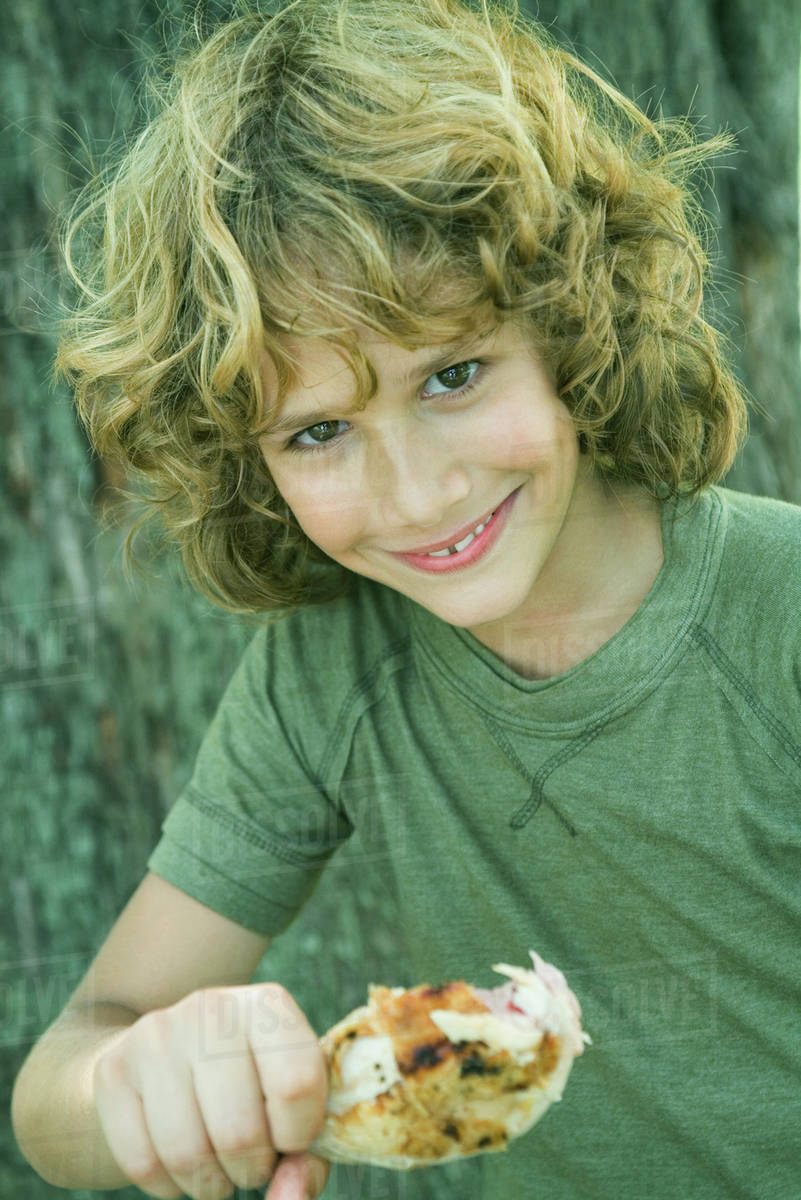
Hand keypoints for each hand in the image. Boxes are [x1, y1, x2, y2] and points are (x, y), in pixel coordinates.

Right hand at [93, 983, 329, 1198]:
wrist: (164, 1056)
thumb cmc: (248, 1089)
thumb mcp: (290, 1104)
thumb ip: (308, 1158)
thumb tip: (292, 1197)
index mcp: (267, 1006)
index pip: (296, 1085)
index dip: (298, 1136)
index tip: (289, 1141)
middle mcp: (212, 1009)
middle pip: (240, 1130)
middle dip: (250, 1171)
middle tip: (250, 1166)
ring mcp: (157, 1035)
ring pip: (187, 1153)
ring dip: (209, 1184)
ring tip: (218, 1171)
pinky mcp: (113, 1070)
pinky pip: (142, 1162)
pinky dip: (167, 1186)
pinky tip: (179, 1168)